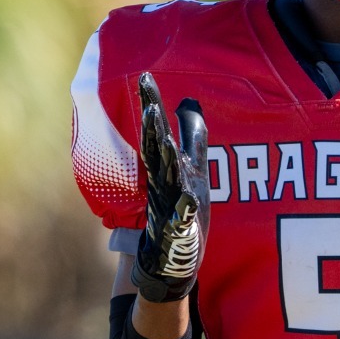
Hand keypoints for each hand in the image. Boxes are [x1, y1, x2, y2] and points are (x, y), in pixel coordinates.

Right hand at [130, 73, 209, 303]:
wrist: (172, 261)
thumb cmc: (183, 212)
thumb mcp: (193, 169)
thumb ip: (193, 137)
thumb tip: (190, 103)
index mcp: (167, 167)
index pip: (157, 131)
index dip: (152, 105)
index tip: (145, 77)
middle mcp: (164, 182)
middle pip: (156, 148)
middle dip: (152, 124)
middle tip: (148, 99)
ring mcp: (169, 206)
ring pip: (166, 177)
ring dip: (164, 157)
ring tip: (162, 136)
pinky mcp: (179, 230)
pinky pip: (183, 218)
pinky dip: (185, 209)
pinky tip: (189, 198)